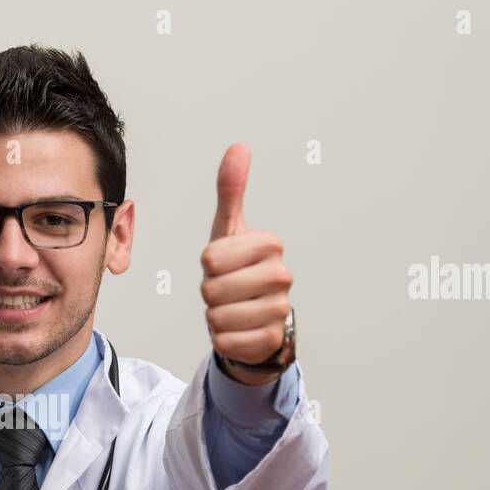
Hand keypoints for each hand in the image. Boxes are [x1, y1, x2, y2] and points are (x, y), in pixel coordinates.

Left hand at [201, 144, 293, 380]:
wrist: (255, 315)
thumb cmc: (237, 269)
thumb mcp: (229, 230)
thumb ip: (230, 191)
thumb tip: (238, 148)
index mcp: (270, 244)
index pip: (210, 258)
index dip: (208, 265)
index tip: (223, 264)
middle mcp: (282, 276)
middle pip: (211, 289)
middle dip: (209, 293)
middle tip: (225, 290)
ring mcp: (280, 309)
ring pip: (216, 317)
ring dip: (214, 316)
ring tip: (231, 308)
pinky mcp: (271, 339)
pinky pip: (225, 342)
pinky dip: (222, 339)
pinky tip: (237, 329)